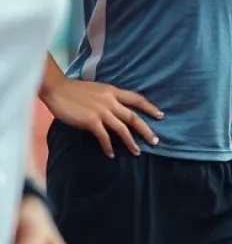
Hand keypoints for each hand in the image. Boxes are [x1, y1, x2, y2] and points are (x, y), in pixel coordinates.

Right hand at [42, 77, 161, 157]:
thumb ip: (110, 97)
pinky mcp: (91, 121)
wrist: (58, 89)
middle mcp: (111, 101)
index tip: (160, 115)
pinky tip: (112, 154)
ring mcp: (102, 112)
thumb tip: (118, 108)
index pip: (137, 99)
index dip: (150, 107)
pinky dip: (109, 146)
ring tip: (137, 152)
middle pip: (133, 117)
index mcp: (114, 91)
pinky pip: (104, 136)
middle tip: (155, 140)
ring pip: (122, 128)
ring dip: (130, 142)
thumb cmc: (76, 89)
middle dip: (146, 130)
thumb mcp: (99, 89)